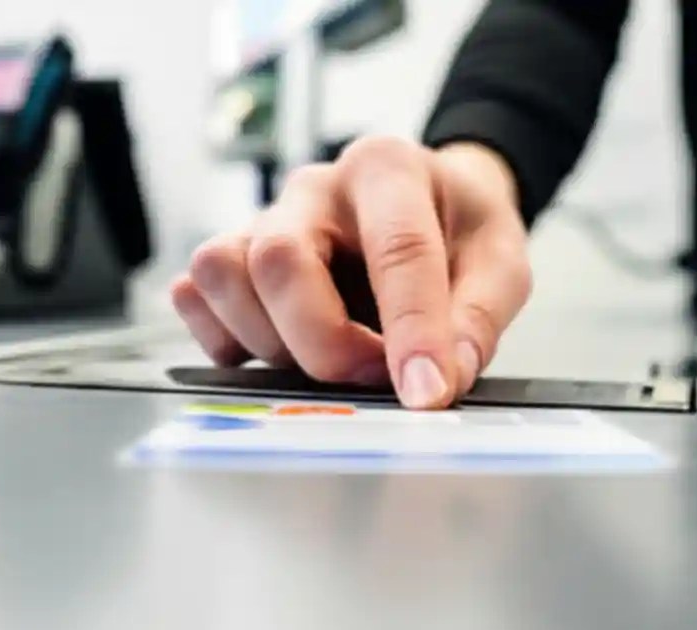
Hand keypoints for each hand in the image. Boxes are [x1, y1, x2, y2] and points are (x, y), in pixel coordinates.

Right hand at [171, 137, 532, 408]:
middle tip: (373, 374)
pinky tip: (278, 348)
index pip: (396, 249)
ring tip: (327, 356)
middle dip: (324, 340)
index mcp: (387, 169)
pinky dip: (225, 337)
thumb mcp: (501, 262)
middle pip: (280, 259)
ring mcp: (264, 218)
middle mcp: (315, 188)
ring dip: (271, 340)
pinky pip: (195, 297)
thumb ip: (477, 319)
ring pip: (223, 274)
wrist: (432, 201)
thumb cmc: (460, 227)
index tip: (424, 393)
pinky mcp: (234, 257)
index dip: (411, 329)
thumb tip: (439, 378)